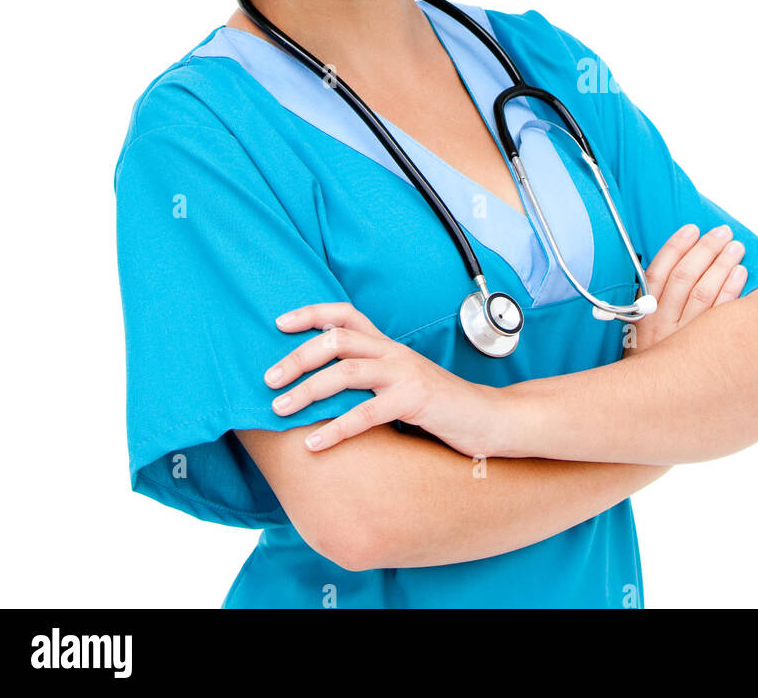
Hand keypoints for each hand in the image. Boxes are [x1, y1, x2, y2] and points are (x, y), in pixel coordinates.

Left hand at [264, 302, 503, 456]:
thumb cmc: (439, 405)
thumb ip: (371, 379)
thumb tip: (323, 387)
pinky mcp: (416, 400)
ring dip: (307, 390)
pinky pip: (367, 412)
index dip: (312, 313)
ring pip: (346, 372)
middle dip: (297, 357)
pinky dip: (336, 428)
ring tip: (279, 411)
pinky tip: (315, 444)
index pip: (347, 315)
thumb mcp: (401, 382)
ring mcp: (406, 374)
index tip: (279, 323)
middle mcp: (395, 353)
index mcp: (389, 346)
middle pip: (337, 340)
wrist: (489, 418)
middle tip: (268, 380)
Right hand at [621, 223, 747, 356]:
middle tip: (723, 233)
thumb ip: (652, 305)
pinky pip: (722, 318)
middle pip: (685, 278)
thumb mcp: (638, 336)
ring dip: (723, 265)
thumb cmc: (649, 369)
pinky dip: (732, 291)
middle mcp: (661, 326)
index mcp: (642, 317)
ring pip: (705, 293)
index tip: (691, 229)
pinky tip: (741, 275)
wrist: (650, 412)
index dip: (675, 247)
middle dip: (706, 250)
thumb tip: (677, 269)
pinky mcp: (706, 356)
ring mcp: (685, 341)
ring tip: (736, 248)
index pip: (657, 272)